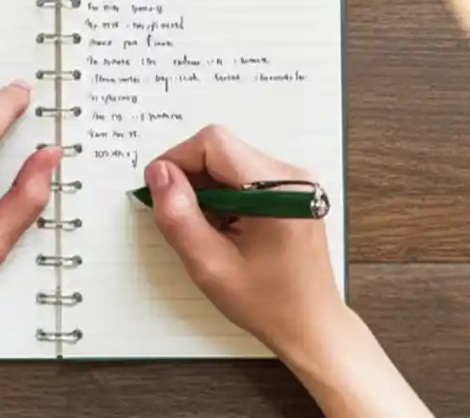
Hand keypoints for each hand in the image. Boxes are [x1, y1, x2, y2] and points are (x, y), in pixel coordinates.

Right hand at [145, 125, 431, 417]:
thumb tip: (158, 173)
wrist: (311, 326)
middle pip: (222, 149)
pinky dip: (224, 196)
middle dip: (192, 178)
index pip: (214, 143)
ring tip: (208, 230)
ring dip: (207, 189)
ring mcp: (295, 182)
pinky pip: (245, 176)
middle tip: (181, 218)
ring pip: (230, 161)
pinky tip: (225, 229)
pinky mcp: (291, 192)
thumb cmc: (267, 303)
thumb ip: (179, 215)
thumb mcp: (210, 265)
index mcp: (277, 189)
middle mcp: (292, 176)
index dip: (177, 159)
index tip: (158, 190)